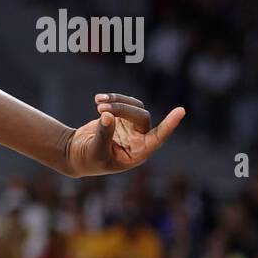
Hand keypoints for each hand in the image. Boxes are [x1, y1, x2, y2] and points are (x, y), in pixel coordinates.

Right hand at [65, 93, 184, 177]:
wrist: (76, 153)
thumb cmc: (88, 159)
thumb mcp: (95, 151)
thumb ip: (103, 134)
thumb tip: (108, 115)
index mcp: (138, 153)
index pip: (158, 138)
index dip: (169, 125)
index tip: (180, 111)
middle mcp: (139, 139)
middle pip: (141, 117)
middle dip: (122, 110)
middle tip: (101, 108)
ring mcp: (132, 127)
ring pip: (134, 106)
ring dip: (117, 101)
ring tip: (98, 101)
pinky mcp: (122, 118)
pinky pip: (124, 103)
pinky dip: (112, 99)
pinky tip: (97, 99)